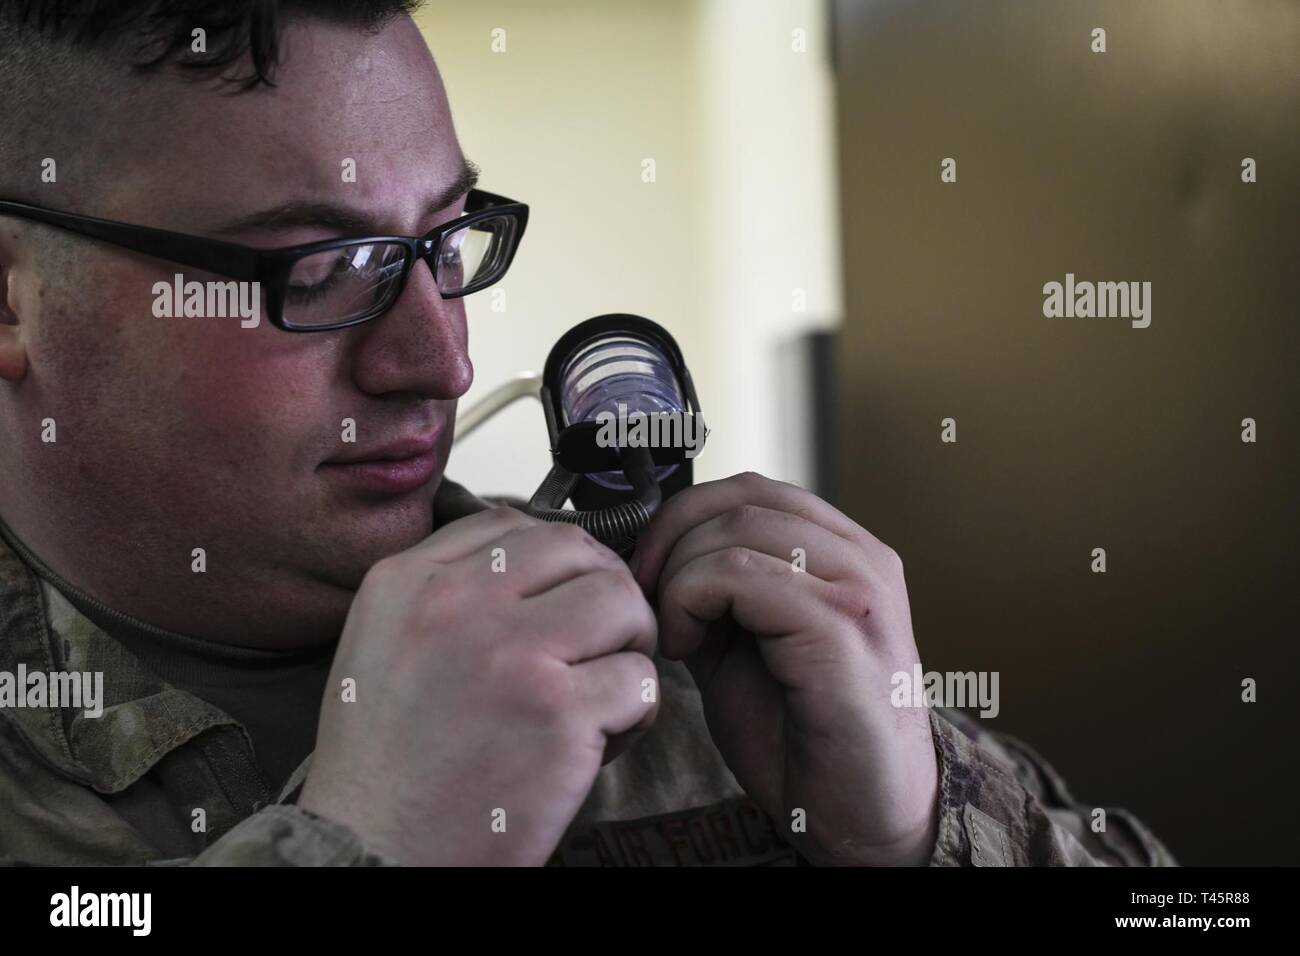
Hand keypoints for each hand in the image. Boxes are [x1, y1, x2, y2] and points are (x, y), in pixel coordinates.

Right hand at [300, 507, 658, 865]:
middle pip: (579, 552)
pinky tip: (600, 739)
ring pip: (622, 602)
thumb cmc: (385, 758)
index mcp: (410, 581)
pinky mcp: (558, 714)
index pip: (514, 525)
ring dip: (630, 644)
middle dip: (603, 594)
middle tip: (598, 643)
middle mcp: (459, 604)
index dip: (556, 561)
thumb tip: (529, 558)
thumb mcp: (382, 640)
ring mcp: (512, 655)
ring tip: (603, 687)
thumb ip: (445, 587)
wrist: (373, 849)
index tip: (560, 602)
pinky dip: (634, 711)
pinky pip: (639, 680)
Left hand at [631, 472, 938, 865]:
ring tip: (671, 631)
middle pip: (741, 498)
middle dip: (670, 540)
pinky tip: (684, 646)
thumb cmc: (806, 740)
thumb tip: (648, 557)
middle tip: (641, 595)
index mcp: (846, 554)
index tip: (643, 564)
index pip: (752, 489)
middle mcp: (862, 559)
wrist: (863, 819)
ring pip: (737, 530)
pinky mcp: (842, 629)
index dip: (683, 515)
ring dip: (678, 575)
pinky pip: (743, 576)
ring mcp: (858, 590)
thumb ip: (712, 593)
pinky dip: (691, 599)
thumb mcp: (743, 647)